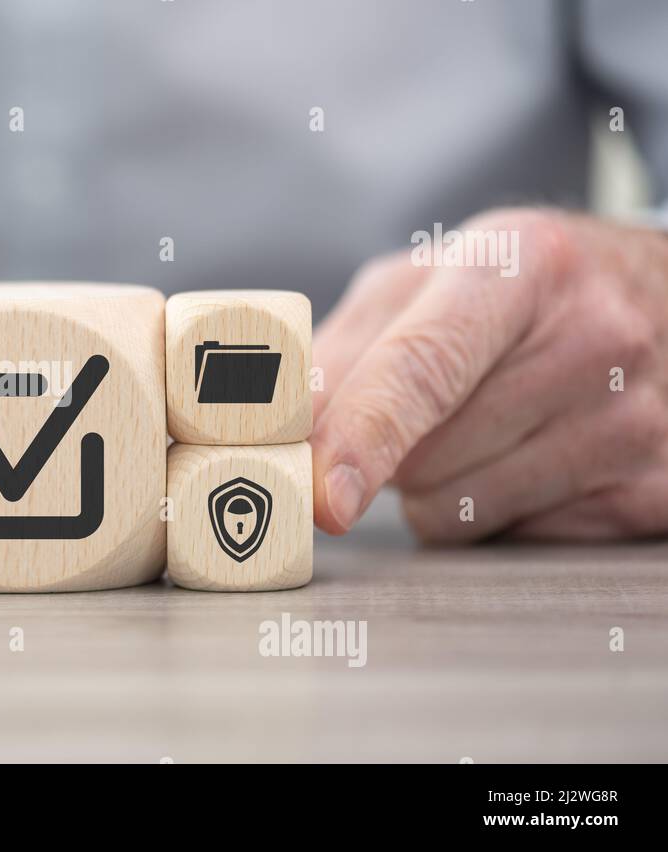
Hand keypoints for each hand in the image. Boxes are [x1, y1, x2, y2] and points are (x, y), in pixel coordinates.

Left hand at [312, 208, 667, 541]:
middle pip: (426, 457)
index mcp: (520, 267)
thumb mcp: (428, 281)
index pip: (424, 366)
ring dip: (441, 486)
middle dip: (397, 451)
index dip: (363, 436)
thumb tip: (269, 426)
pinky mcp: (653, 495)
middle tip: (434, 406)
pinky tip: (534, 453)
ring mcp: (634, 423)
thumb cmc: (522, 292)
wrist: (667, 301)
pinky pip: (512, 538)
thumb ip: (342, 348)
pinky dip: (498, 511)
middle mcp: (594, 339)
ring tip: (488, 422)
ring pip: (460, 511)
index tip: (324, 497)